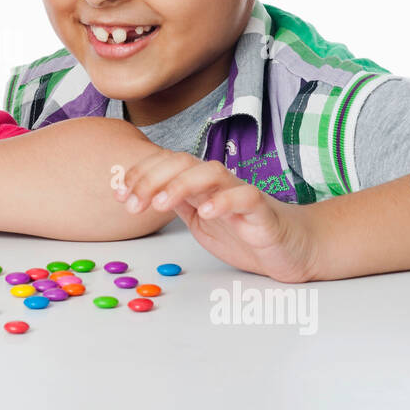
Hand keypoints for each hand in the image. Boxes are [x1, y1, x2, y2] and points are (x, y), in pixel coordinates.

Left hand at [116, 149, 320, 282]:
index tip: (118, 195)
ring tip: (161, 204)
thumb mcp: (197, 219)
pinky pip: (245, 197)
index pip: (165, 164)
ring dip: (181, 184)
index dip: (139, 174)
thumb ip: (174, 203)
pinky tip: (206, 212)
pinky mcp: (263, 212)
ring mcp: (240, 194)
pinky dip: (224, 201)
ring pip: (211, 172)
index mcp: (199, 184)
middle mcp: (218, 183)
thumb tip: (135, 192)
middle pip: (182, 162)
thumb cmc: (244, 232)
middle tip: (131, 204)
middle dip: (151, 178)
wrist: (292, 248)